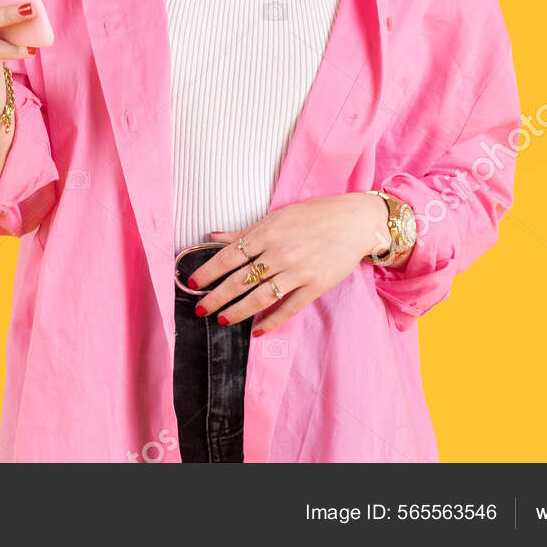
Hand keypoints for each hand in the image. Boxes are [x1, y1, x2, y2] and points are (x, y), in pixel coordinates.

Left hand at [186, 192, 391, 332]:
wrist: (353, 222)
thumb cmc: (312, 216)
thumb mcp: (276, 217)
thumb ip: (246, 232)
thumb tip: (214, 236)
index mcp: (266, 233)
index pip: (228, 256)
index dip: (208, 271)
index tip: (193, 282)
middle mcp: (280, 253)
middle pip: (240, 280)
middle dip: (217, 297)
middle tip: (201, 309)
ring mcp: (298, 271)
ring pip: (260, 297)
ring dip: (238, 311)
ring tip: (222, 320)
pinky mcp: (315, 286)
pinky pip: (288, 308)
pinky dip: (271, 321)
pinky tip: (257, 330)